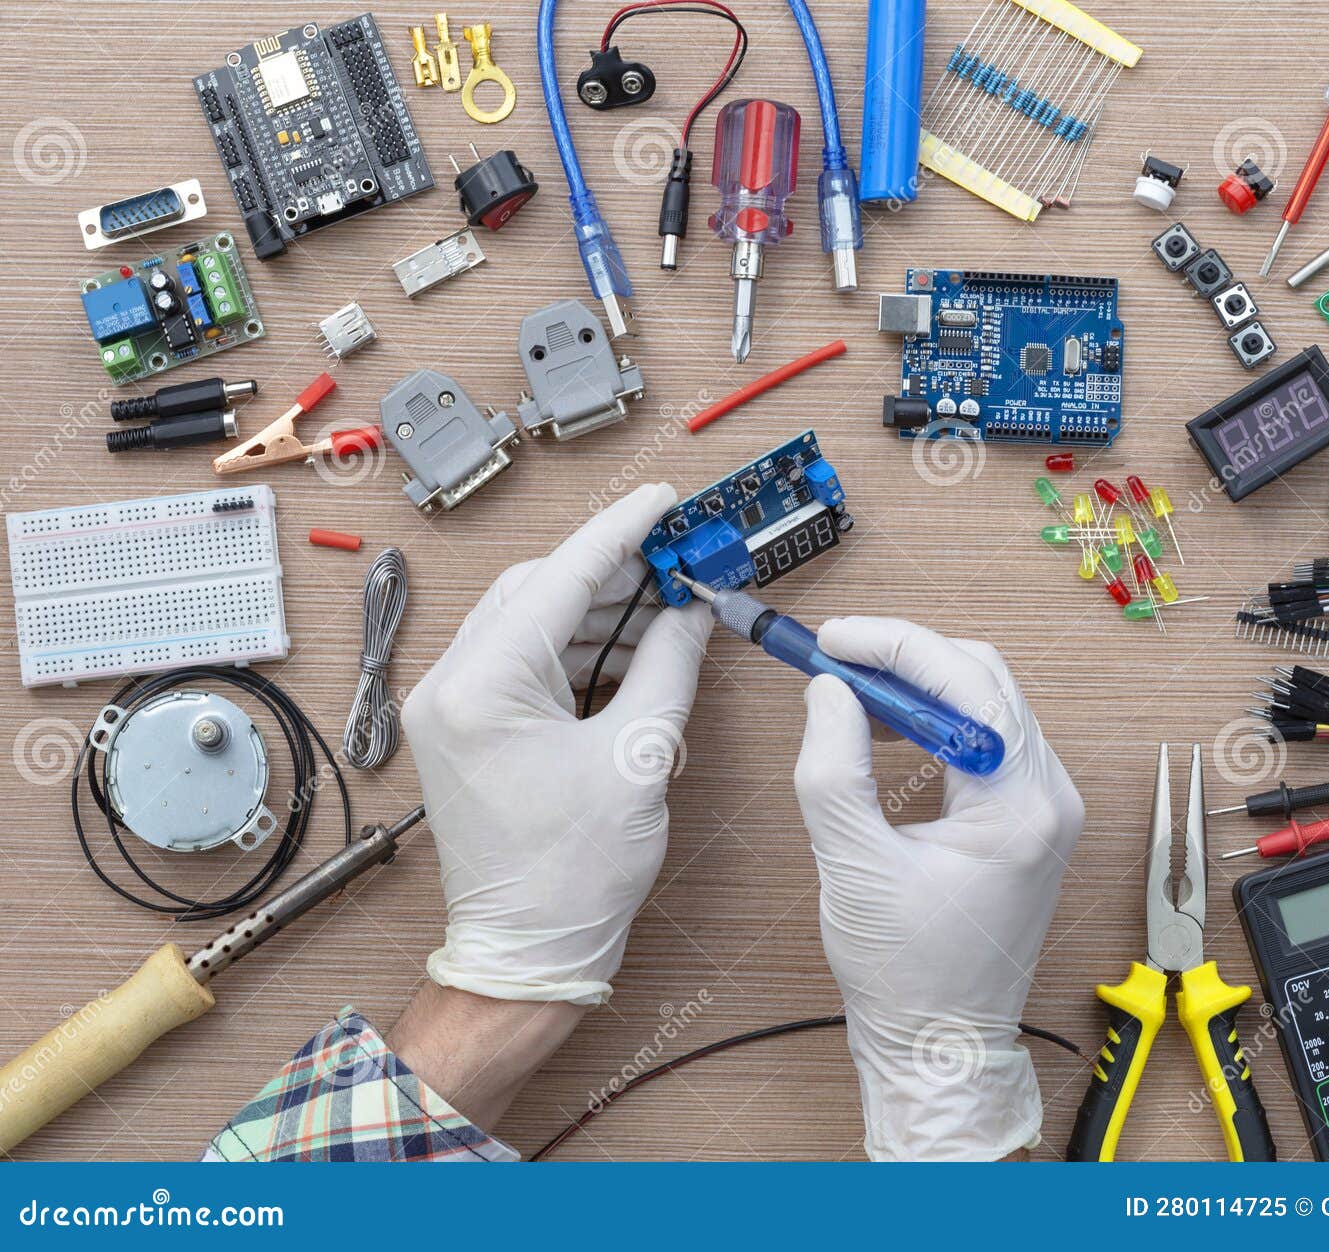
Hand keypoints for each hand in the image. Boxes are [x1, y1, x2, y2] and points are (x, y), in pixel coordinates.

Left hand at [401, 483, 711, 1005]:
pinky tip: (626, 643)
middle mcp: (450, 686)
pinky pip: (521, 660)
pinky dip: (574, 646)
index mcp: (481, 688)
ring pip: (529, 622)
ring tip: (665, 605)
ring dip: (596, 608)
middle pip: (537, 591)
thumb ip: (667, 667)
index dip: (620, 534)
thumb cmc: (573, 877)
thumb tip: (691, 611)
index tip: (661, 500)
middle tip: (677, 559)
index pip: (559, 579)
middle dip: (612, 571)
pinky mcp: (465, 727)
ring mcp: (450, 707)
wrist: (527, 953)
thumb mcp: (639, 757)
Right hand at [793, 618, 1083, 1160]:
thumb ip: (832, 770)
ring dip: (915, 688)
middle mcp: (1049, 798)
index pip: (967, 683)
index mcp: (1021, 808)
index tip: (834, 639)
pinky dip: (930, 723)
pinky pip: (983, 741)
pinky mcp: (1027, 820)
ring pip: (983, 705)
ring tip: (848, 692)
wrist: (943, 1045)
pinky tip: (880, 731)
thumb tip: (828, 693)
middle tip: (835, 657)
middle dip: (904, 658)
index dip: (894, 646)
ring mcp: (1044, 808)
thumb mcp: (854, 867)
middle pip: (983, 680)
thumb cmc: (908, 976)